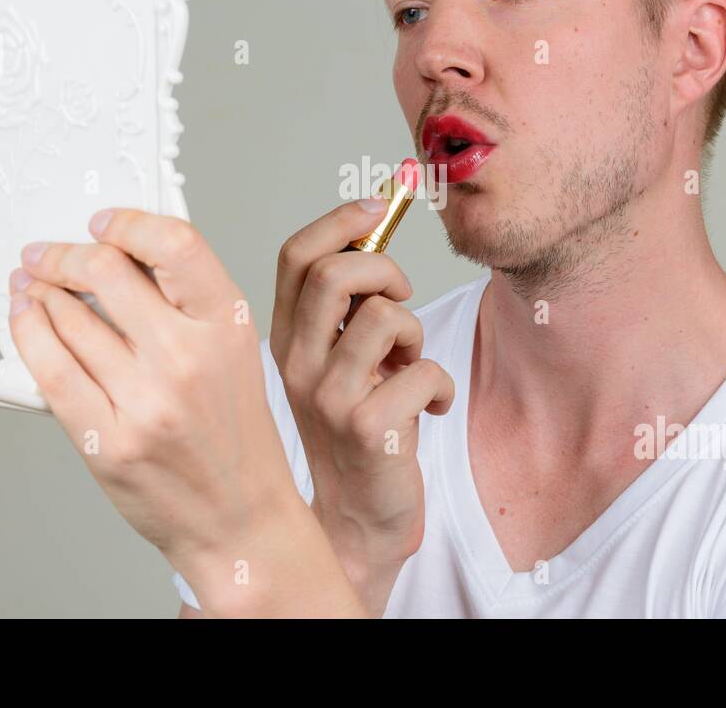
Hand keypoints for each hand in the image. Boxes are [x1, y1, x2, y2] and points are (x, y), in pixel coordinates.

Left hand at [9, 208, 364, 616]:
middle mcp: (189, 357)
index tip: (101, 223)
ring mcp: (147, 401)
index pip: (173, 243)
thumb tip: (113, 256)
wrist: (240, 517)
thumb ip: (185, 304)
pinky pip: (50, 369)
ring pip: (68, 316)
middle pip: (105, 271)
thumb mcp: (235, 353)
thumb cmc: (234, 434)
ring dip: (37, 291)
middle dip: (62, 255)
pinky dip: (28, 334)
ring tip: (29, 285)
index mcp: (228, 326)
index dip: (126, 223)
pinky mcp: (108, 439)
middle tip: (45, 254)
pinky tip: (25, 320)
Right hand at [271, 197, 454, 615]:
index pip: (296, 256)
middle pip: (335, 274)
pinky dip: (439, 386)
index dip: (342, 221)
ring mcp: (328, 398)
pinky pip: (424, 372)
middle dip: (387, 270)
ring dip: (416, 333)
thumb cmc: (356, 429)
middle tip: (403, 298)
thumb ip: (348, 309)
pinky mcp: (367, 429)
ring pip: (386, 317)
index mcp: (287, 339)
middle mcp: (297, 364)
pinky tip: (428, 409)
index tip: (380, 208)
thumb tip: (374, 232)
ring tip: (411, 365)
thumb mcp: (341, 361)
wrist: (354, 518)